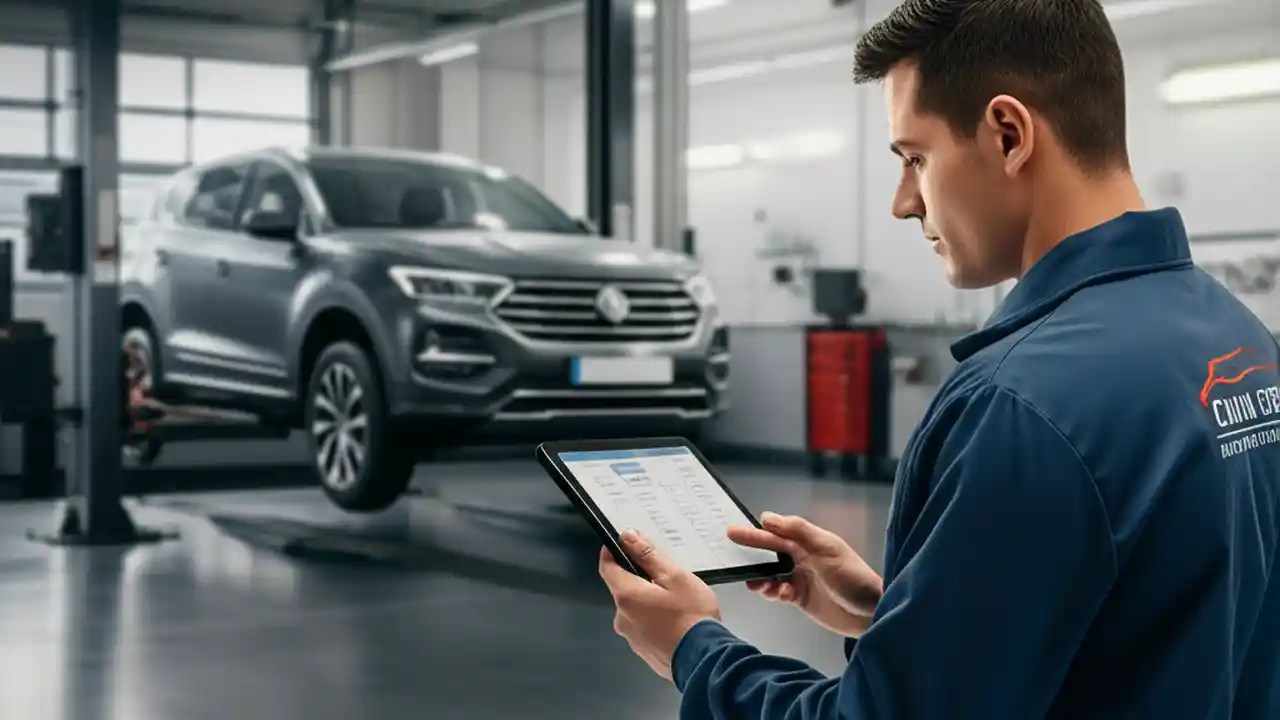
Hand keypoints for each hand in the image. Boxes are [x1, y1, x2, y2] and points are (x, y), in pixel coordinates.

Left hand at [598, 529, 721, 680]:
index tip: (623, 545)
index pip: (607, 568)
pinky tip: (675, 623)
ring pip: (635, 611)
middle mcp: (621, 618)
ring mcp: (631, 638)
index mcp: (626, 596)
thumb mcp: (674, 577)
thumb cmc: (692, 615)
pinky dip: (654, 622)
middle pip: (623, 590)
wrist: (705, 660)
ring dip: (648, 603)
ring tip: (676, 604)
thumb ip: (648, 555)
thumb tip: (627, 537)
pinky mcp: (643, 652)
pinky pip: (644, 629)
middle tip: (666, 579)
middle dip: (640, 581)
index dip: (613, 554)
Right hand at [728, 512, 882, 636]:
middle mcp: (803, 558)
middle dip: (751, 547)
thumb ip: (799, 532)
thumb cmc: (853, 577)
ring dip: (760, 576)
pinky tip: (773, 593)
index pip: (779, 532)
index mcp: (810, 542)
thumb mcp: (827, 550)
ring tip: (754, 581)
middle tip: (730, 541)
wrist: (870, 614)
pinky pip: (777, 592)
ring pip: (770, 573)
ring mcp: (800, 578)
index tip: (736, 528)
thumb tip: (768, 517)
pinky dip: (771, 591)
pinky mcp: (800, 597)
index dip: (758, 530)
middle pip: (771, 550)